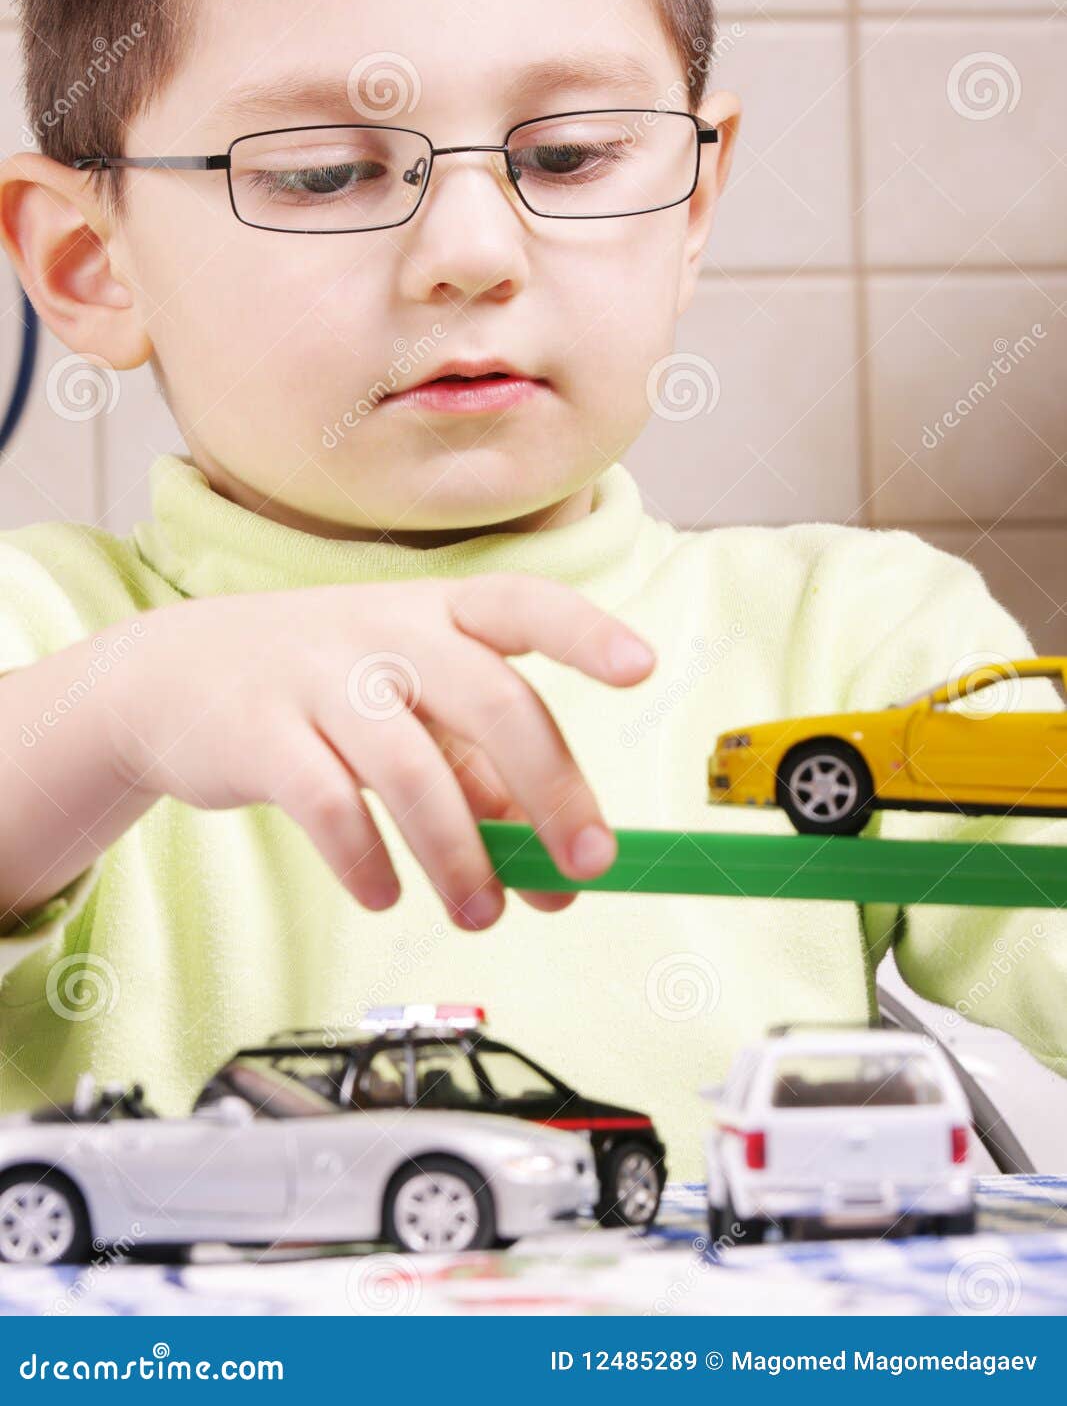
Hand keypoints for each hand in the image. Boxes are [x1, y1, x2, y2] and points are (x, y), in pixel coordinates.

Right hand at [105, 573, 655, 929]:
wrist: (174, 675)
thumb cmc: (322, 688)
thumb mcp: (408, 704)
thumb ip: (483, 772)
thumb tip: (558, 863)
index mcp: (437, 612)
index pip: (524, 604)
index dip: (584, 632)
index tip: (642, 667)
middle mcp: (385, 630)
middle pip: (490, 700)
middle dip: (550, 790)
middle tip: (584, 868)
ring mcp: (320, 676)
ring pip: (412, 769)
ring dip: (460, 855)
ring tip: (481, 912)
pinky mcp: (262, 734)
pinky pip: (329, 806)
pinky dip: (367, 862)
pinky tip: (385, 894)